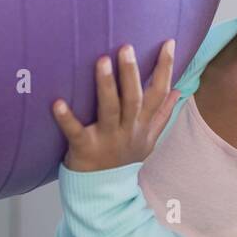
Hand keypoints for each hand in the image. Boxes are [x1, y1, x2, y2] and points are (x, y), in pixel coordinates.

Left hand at [52, 39, 179, 172]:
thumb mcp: (150, 139)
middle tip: (126, 47)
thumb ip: (163, 114)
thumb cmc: (125, 158)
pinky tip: (57, 103)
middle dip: (132, 73)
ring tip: (102, 61)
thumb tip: (179, 91)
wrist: (106, 193)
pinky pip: (75, 132)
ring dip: (106, 86)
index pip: (159, 93)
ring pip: (109, 110)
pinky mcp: (84, 148)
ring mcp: (107, 139)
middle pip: (134, 99)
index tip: (168, 43)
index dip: (165, 68)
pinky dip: (66, 118)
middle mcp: (128, 130)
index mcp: (143, 124)